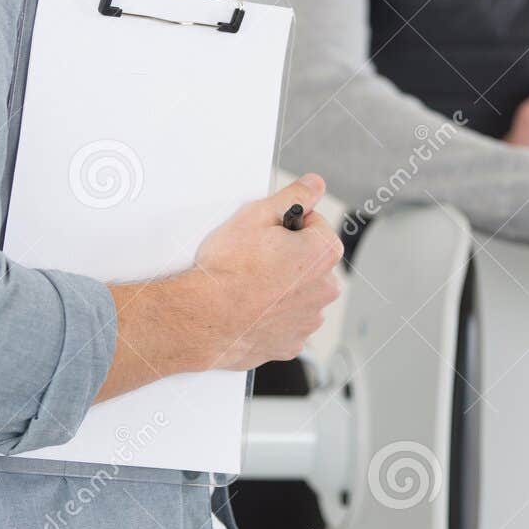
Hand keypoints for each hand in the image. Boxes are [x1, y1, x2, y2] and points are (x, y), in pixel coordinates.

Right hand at [193, 174, 343, 370]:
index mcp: (323, 252)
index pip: (315, 224)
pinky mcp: (292, 343)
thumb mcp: (257, 216)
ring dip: (283, 286)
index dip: (287, 225)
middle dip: (289, 255)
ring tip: (250, 285)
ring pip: (299, 292)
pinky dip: (273, 314)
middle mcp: (325, 288)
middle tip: (255, 258)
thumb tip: (315, 185)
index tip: (267, 234)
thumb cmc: (227, 269)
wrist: (204, 317)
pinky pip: (287, 320)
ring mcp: (309, 319)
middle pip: (310, 260)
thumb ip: (294, 196)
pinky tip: (252, 307)